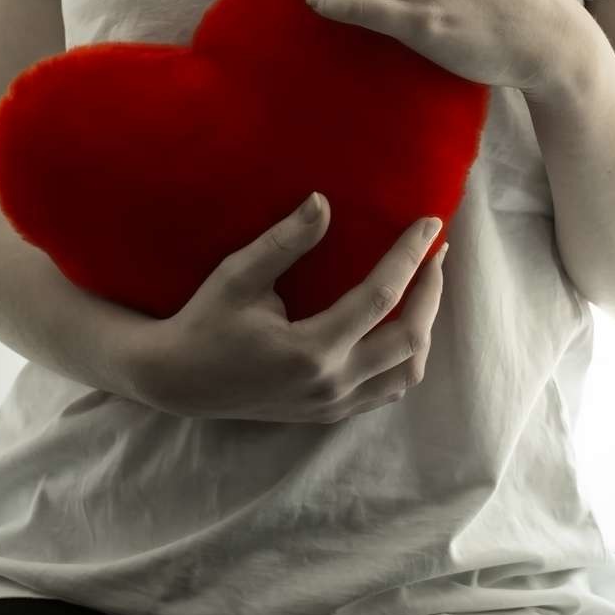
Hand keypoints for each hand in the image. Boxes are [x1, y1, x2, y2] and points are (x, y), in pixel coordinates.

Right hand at [128, 193, 448, 424]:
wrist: (176, 381)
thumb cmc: (204, 321)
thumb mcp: (238, 276)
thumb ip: (285, 241)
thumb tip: (324, 201)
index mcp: (310, 349)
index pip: (380, 297)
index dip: (410, 256)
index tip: (431, 224)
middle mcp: (330, 383)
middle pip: (409, 340)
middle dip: (431, 292)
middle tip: (437, 252)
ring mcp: (332, 405)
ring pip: (406, 373)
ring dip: (425, 328)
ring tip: (426, 286)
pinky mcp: (328, 413)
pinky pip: (386, 390)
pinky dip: (406, 358)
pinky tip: (402, 327)